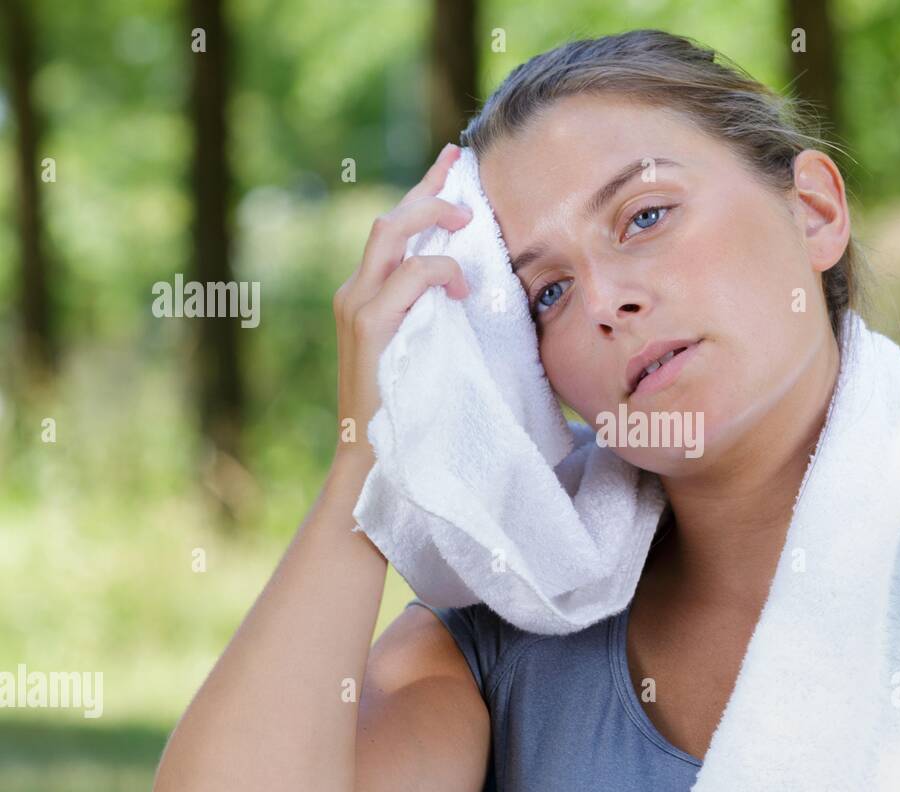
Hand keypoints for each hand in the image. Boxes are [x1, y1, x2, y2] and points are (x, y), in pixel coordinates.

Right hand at [332, 142, 472, 463]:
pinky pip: (407, 277)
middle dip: (429, 190)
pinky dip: (438, 271)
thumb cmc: (406, 409)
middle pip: (390, 221)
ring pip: (391, 236)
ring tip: (468, 222)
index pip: (395, 232)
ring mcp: (358, 307)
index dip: (423, 191)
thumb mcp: (426, 350)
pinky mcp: (370, 327)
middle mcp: (356, 293)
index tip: (452, 160)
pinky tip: (462, 284)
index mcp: (368, 296)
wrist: (371, 457)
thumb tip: (477, 287)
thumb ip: (437, 315)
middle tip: (465, 176)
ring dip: (433, 219)